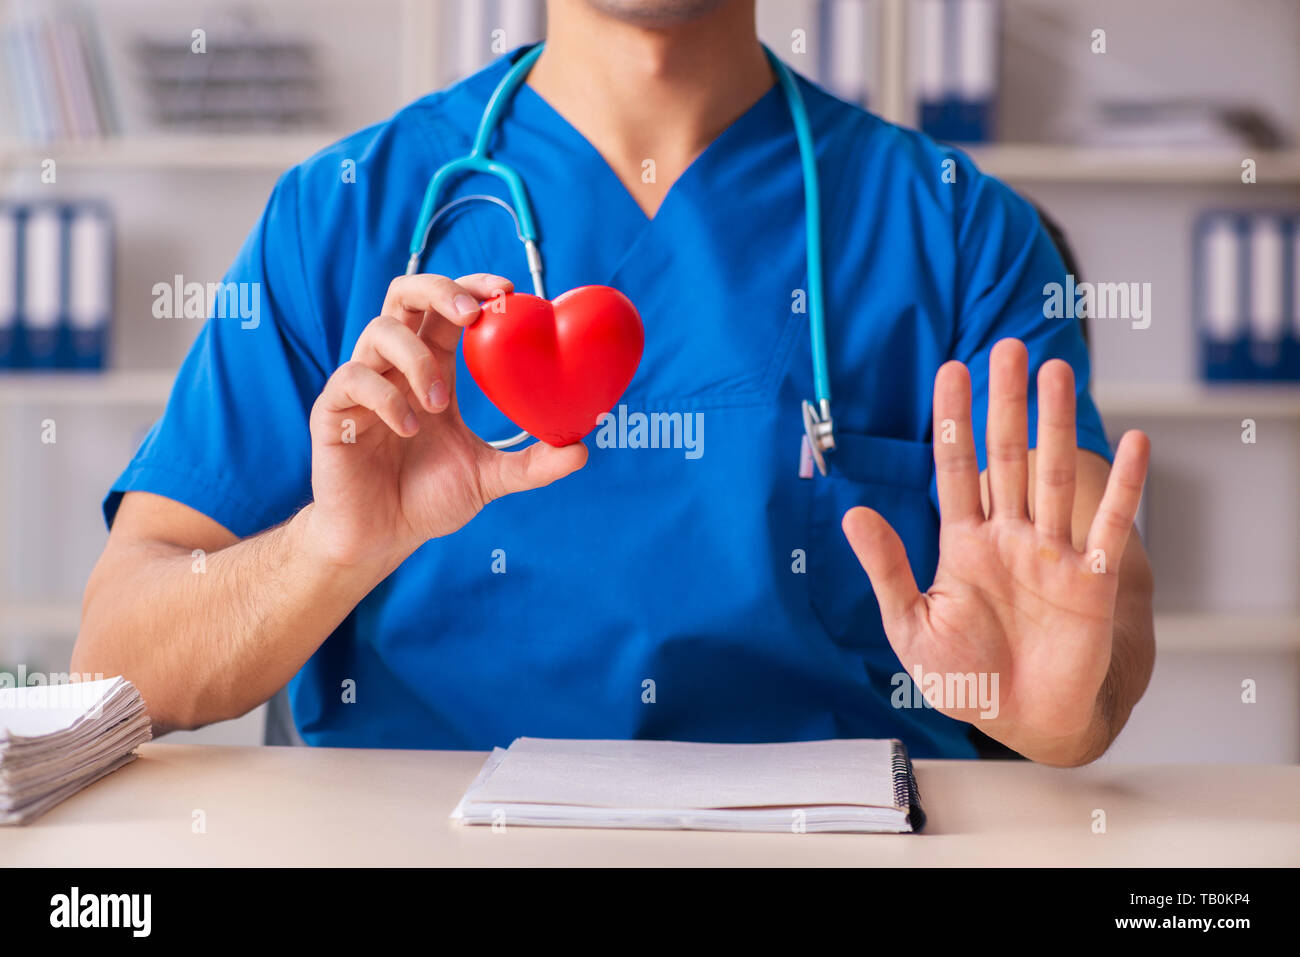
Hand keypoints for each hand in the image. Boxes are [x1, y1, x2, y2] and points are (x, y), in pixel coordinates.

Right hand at [306, 273, 586, 568]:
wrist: (379, 539)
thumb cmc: (427, 500)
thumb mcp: (489, 479)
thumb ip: (532, 465)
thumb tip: (582, 450)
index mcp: (432, 369)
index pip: (446, 307)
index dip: (472, 288)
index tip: (508, 292)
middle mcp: (396, 368)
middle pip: (404, 294)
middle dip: (439, 289)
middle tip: (471, 314)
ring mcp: (362, 385)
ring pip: (379, 331)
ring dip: (417, 359)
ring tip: (439, 402)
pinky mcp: (334, 411)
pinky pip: (353, 379)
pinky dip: (386, 398)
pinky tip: (407, 429)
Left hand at [842, 339, 1149, 764]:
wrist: (1021, 722)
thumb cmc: (965, 679)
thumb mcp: (911, 625)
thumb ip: (888, 569)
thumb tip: (853, 514)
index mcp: (963, 545)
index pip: (955, 469)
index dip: (953, 421)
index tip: (950, 370)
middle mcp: (1009, 537)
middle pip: (1006, 456)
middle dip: (1005, 403)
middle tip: (1006, 348)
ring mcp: (1052, 554)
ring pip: (1052, 476)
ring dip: (1055, 424)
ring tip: (1056, 371)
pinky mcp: (1093, 581)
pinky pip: (1113, 525)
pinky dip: (1125, 486)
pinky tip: (1135, 443)